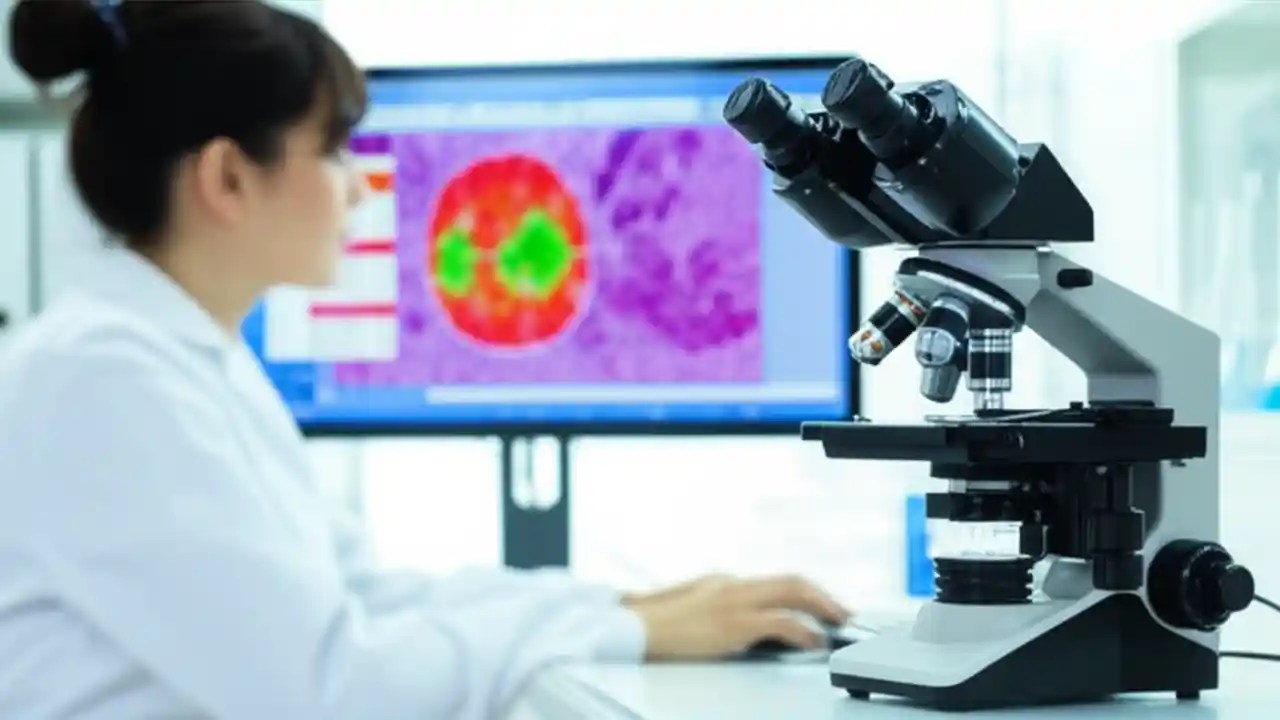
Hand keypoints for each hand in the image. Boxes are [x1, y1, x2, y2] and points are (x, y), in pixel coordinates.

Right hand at [622, 574, 851, 660]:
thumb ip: (715, 608)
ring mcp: (734, 602)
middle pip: (791, 580)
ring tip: (838, 622)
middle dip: (821, 594)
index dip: (804, 593)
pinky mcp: (734, 624)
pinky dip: (803, 630)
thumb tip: (737, 624)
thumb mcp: (689, 608)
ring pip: (793, 592)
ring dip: (822, 606)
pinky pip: (781, 623)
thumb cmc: (654, 624)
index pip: (774, 583)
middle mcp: (734, 585)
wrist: (632, 628)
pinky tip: (814, 641)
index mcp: (723, 582)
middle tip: (842, 612)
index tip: (821, 606)